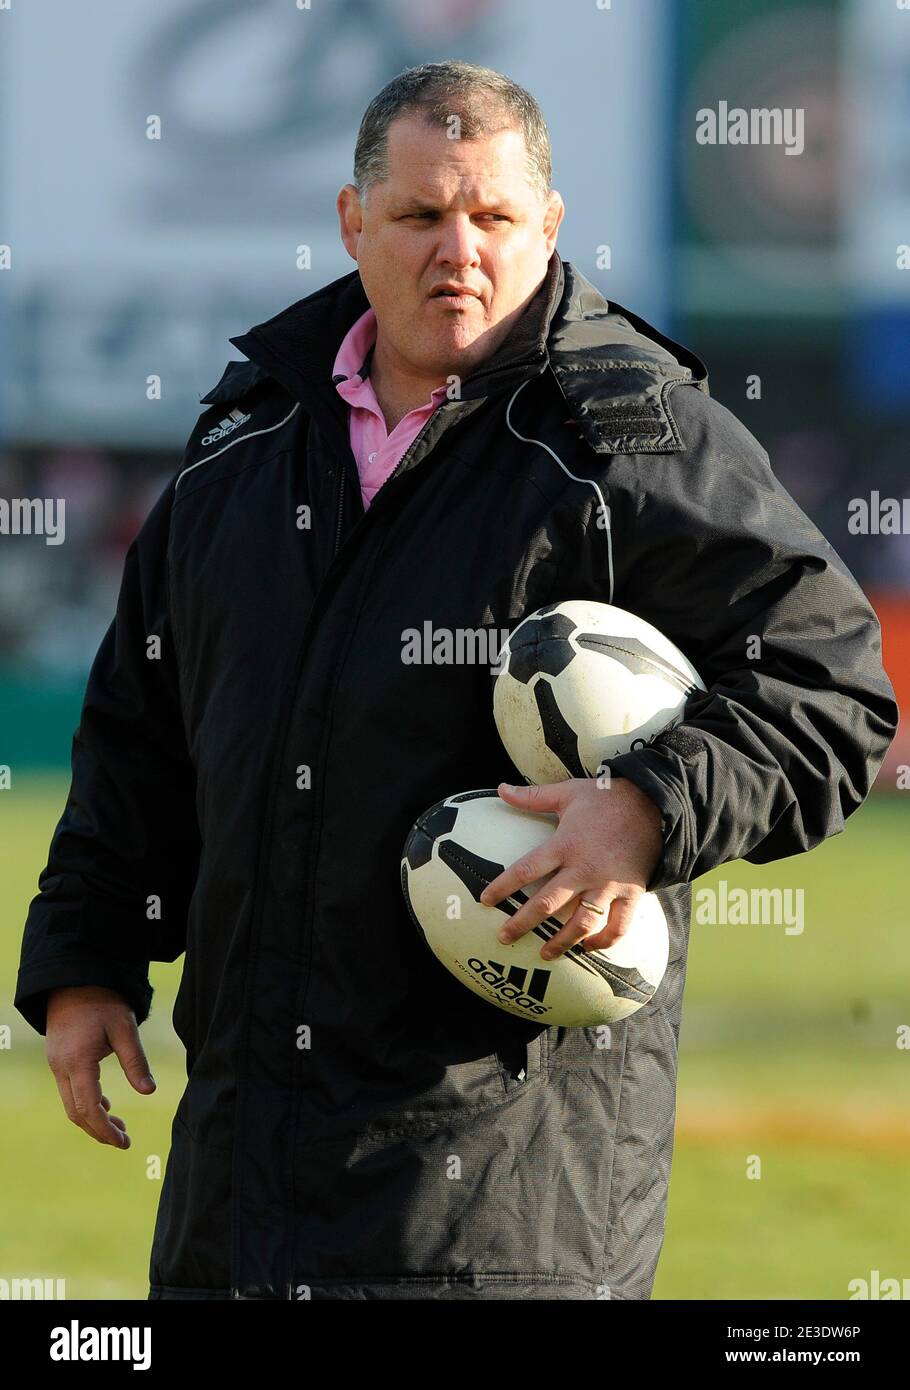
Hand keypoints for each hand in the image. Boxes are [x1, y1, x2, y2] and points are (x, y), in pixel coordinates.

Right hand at [45, 986, 155, 1148]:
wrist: (75, 979)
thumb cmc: (103, 1001)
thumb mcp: (125, 1028)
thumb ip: (135, 1061)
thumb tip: (149, 1091)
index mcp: (78, 1061)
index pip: (88, 1108)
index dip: (105, 1130)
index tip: (124, 1142)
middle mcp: (61, 1067)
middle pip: (76, 1113)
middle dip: (100, 1130)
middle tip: (125, 1140)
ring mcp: (56, 1065)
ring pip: (71, 1104)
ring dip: (93, 1119)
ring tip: (120, 1127)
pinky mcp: (58, 1060)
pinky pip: (70, 1091)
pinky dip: (86, 1103)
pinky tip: (106, 1104)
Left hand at [479, 778, 662, 958]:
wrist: (654, 803)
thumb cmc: (607, 797)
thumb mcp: (568, 792)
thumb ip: (532, 797)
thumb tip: (500, 789)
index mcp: (564, 845)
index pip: (526, 869)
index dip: (502, 886)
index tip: (484, 900)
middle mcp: (584, 869)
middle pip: (547, 904)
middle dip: (521, 924)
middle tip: (504, 938)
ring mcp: (608, 885)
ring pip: (581, 923)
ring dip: (561, 942)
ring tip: (544, 954)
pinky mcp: (631, 893)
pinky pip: (618, 926)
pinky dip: (604, 942)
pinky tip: (589, 948)